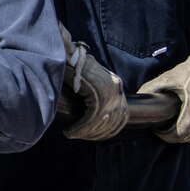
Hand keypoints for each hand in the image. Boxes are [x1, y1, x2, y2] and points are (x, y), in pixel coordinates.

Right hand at [59, 25, 127, 140]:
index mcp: (116, 85)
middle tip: (84, 137)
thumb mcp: (88, 78)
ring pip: (103, 123)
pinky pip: (91, 120)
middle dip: (98, 134)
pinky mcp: (98, 96)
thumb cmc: (74, 64)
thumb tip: (90, 111)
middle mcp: (117, 89)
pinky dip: (80, 129)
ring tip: (75, 134)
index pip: (122, 114)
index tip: (96, 136)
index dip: (110, 129)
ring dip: (88, 133)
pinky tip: (70, 132)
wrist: (68, 52)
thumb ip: (93, 92)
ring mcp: (109, 92)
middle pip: (114, 121)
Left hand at [137, 40, 189, 143]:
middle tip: (165, 126)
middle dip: (174, 134)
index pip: (177, 135)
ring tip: (176, 126)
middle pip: (187, 138)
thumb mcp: (167, 79)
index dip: (165, 134)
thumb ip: (150, 90)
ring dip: (186, 135)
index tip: (158, 128)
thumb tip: (137, 99)